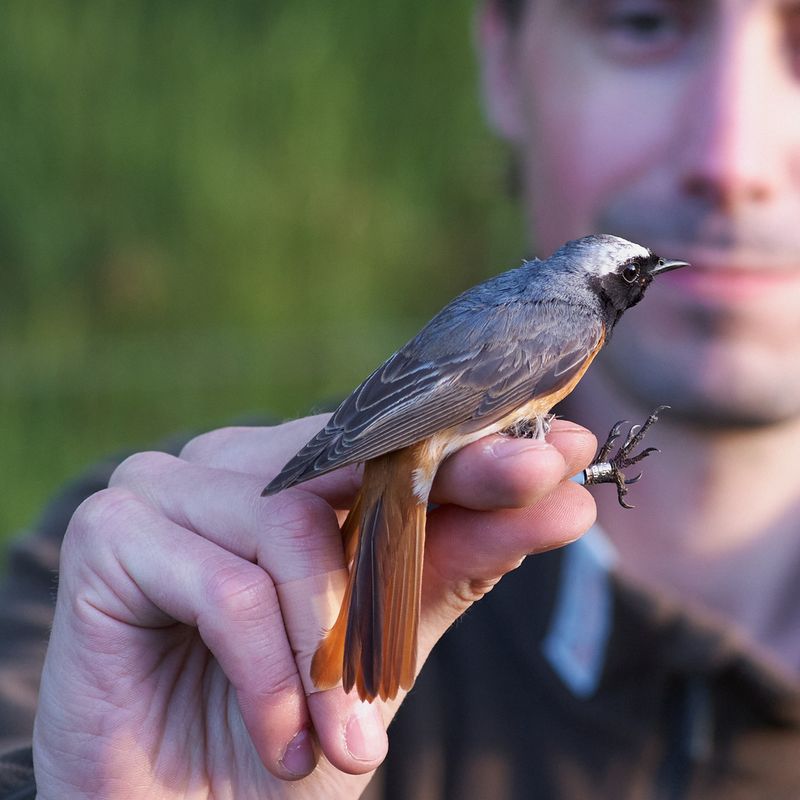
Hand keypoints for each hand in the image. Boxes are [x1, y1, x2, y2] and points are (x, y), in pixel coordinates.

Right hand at [32, 416, 596, 798]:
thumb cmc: (282, 730)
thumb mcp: (387, 648)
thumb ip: (455, 565)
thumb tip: (562, 499)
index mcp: (294, 481)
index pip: (391, 447)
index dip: (478, 450)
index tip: (564, 455)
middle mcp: (235, 467)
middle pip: (350, 464)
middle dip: (442, 505)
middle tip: (532, 511)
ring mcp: (169, 486)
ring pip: (289, 526)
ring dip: (338, 643)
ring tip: (353, 742)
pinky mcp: (112, 532)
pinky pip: (223, 584)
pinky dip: (271, 672)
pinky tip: (283, 745)